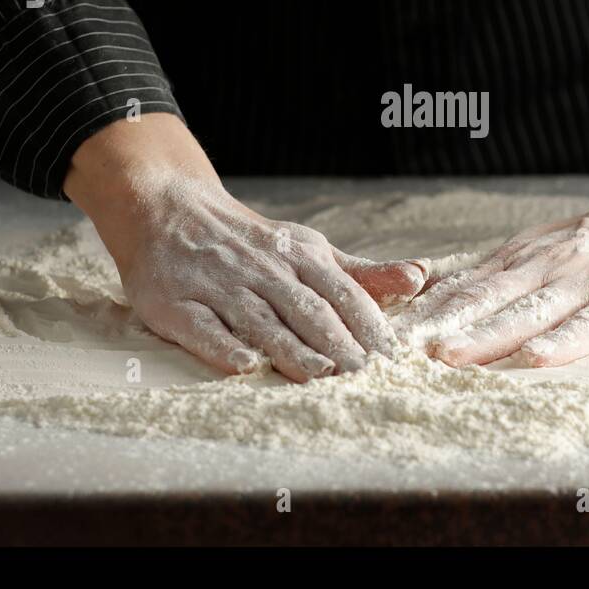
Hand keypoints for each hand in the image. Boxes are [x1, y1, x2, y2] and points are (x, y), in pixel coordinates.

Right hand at [64, 114, 426, 381]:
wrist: (169, 210)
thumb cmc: (253, 242)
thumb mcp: (308, 248)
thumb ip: (361, 272)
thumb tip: (419, 277)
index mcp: (300, 255)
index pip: (343, 293)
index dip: (369, 326)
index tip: (393, 358)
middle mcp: (262, 268)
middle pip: (307, 309)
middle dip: (339, 342)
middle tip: (365, 378)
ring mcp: (218, 285)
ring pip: (260, 319)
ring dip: (291, 348)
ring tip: (320, 374)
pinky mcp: (175, 302)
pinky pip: (202, 326)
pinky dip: (223, 345)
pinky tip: (244, 365)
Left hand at [393, 124, 588, 367]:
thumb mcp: (547, 246)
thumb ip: (504, 273)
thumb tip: (444, 296)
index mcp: (526, 258)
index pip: (467, 288)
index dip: (426, 313)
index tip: (386, 335)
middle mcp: (548, 269)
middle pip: (486, 302)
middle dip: (440, 327)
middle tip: (400, 351)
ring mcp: (587, 285)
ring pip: (528, 314)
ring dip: (486, 336)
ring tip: (448, 357)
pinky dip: (562, 341)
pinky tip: (536, 357)